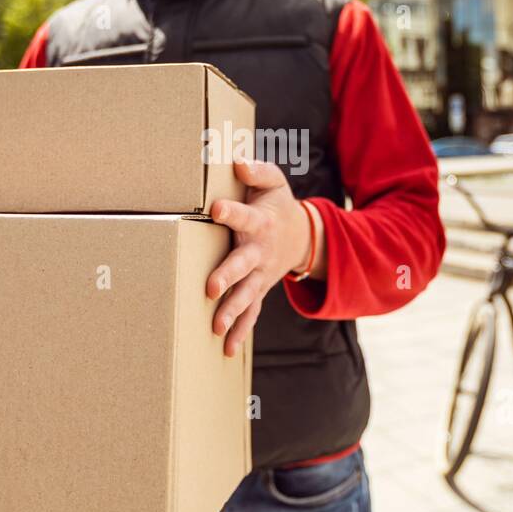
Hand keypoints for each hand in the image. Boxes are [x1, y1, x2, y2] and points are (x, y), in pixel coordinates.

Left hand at [206, 158, 312, 356]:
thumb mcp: (274, 181)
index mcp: (260, 221)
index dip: (232, 212)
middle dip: (228, 275)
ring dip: (232, 310)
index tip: (216, 209)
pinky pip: (251, 312)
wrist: (302, 236)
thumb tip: (237, 162)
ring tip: (216, 327)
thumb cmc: (276, 204)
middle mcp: (260, 251)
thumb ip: (257, 172)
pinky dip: (241, 331)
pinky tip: (226, 349)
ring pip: (246, 294)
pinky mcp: (259, 288)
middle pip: (243, 264)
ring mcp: (260, 274)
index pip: (244, 215)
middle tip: (210, 287)